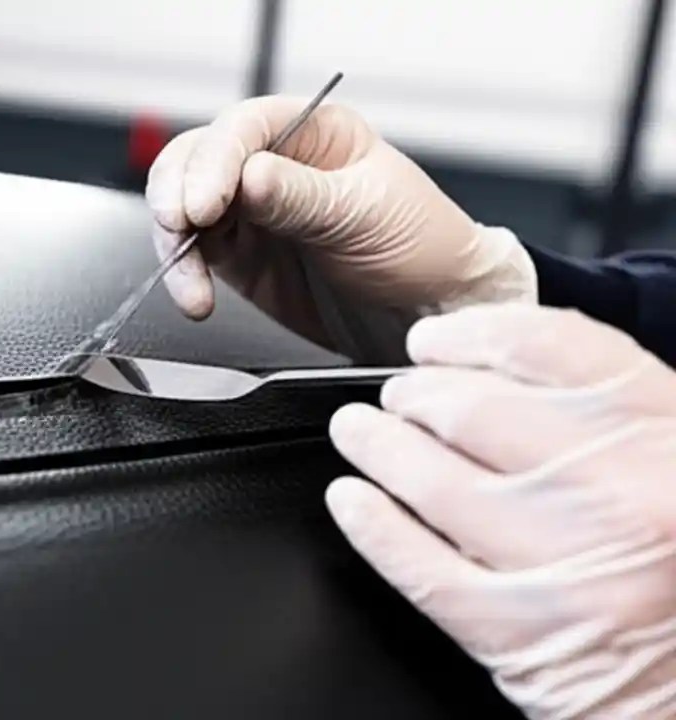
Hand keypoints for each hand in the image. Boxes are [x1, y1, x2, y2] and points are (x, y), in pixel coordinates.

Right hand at [145, 96, 534, 352]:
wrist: (429, 313)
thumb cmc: (421, 246)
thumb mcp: (365, 213)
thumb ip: (299, 196)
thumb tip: (247, 176)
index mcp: (312, 132)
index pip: (243, 130)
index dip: (214, 162)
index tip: (203, 202)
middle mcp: (272, 164)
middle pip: (196, 160)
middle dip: (177, 193)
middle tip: (181, 225)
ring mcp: (250, 211)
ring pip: (182, 208)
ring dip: (173, 244)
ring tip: (191, 282)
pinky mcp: (238, 256)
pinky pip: (191, 255)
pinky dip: (182, 275)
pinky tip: (196, 297)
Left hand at [326, 303, 675, 718]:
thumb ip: (615, 416)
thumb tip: (506, 372)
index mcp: (670, 434)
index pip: (547, 348)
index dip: (470, 336)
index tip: (433, 342)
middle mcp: (626, 490)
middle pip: (476, 411)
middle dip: (416, 396)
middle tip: (397, 397)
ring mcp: (571, 564)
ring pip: (435, 481)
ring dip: (379, 447)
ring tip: (359, 433)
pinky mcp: (524, 635)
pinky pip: (421, 566)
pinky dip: (373, 527)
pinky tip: (353, 502)